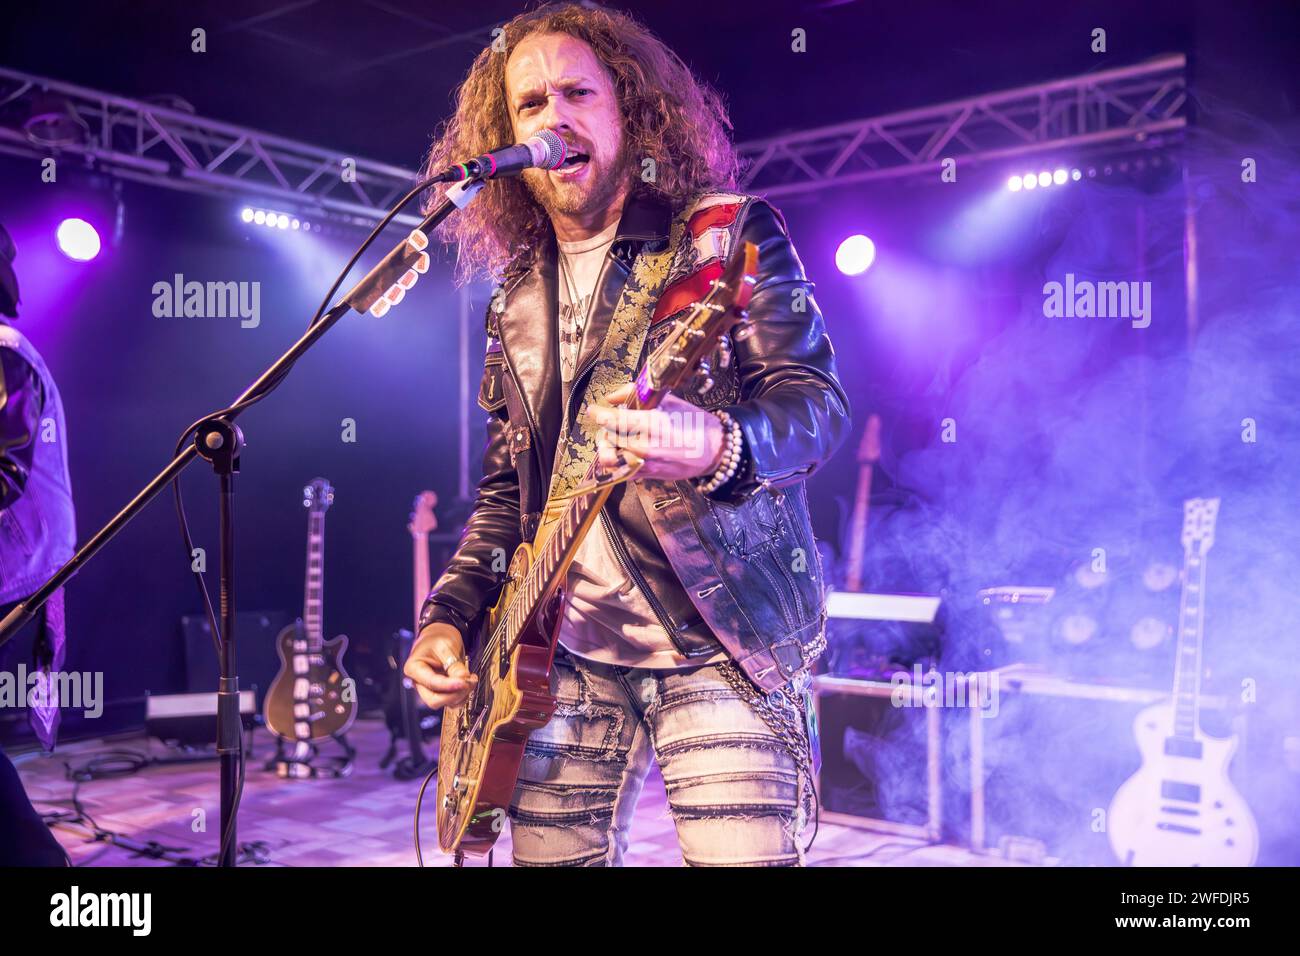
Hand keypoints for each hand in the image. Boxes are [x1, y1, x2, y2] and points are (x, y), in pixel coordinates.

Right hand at [404, 622, 477, 709]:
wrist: (440, 635)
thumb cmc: (438, 638)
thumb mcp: (446, 646)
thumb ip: (454, 664)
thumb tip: (464, 680)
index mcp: (413, 668)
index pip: (431, 683)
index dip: (448, 685)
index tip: (463, 682)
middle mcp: (419, 682)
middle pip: (434, 700)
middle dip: (454, 694)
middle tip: (469, 682)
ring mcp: (429, 689)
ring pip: (444, 703)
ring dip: (461, 695)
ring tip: (472, 679)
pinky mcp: (440, 691)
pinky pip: (451, 701)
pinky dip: (462, 696)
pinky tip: (468, 683)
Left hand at [591, 383, 724, 480]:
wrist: (714, 450)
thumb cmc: (694, 423)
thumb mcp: (668, 400)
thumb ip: (635, 394)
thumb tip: (612, 397)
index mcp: (651, 424)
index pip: (612, 419)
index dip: (599, 413)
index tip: (594, 410)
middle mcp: (644, 446)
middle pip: (608, 437)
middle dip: (605, 428)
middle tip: (609, 421)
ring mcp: (644, 463)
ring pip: (609, 457)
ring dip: (606, 447)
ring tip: (612, 439)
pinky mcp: (646, 475)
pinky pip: (621, 470)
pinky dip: (617, 460)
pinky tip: (624, 451)